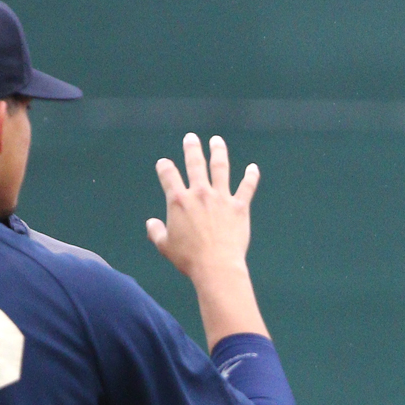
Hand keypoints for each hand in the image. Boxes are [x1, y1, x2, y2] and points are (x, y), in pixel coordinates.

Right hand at [147, 133, 258, 276]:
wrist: (216, 266)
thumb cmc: (189, 258)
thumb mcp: (165, 246)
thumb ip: (156, 232)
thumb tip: (151, 223)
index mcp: (178, 201)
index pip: (168, 175)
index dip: (164, 167)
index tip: (164, 163)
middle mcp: (200, 193)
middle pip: (195, 164)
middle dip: (192, 148)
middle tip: (191, 138)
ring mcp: (221, 198)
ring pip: (220, 168)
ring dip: (218, 152)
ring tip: (217, 141)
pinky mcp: (239, 207)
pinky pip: (247, 187)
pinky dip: (251, 177)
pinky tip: (254, 168)